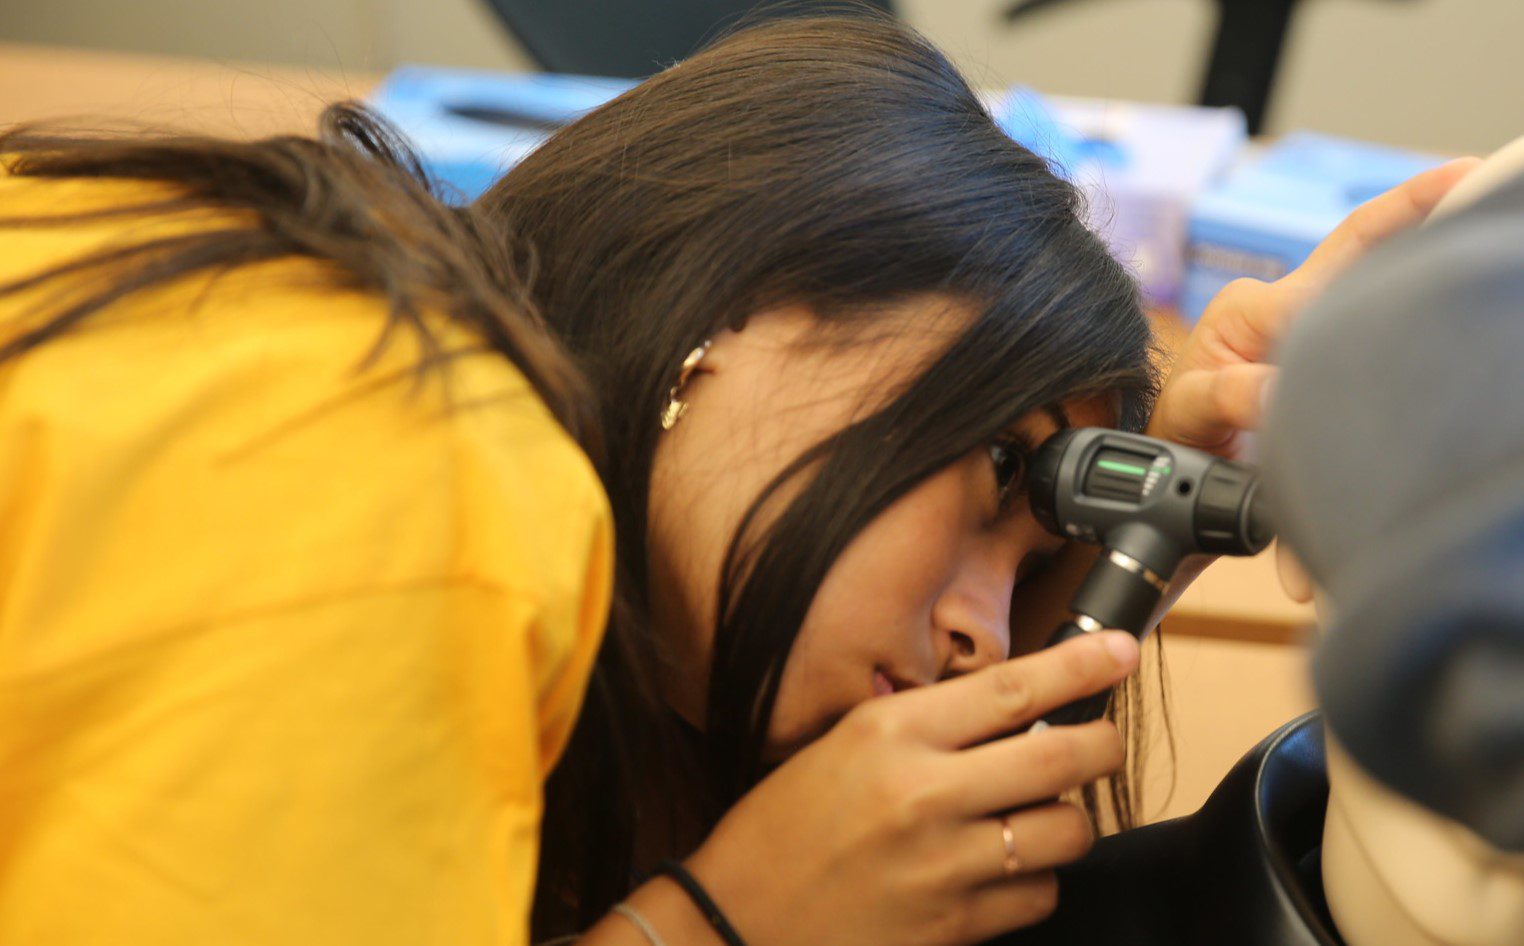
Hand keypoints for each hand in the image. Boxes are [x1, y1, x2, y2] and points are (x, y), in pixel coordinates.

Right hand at [684, 632, 1139, 945]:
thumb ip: (927, 728)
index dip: (1082, 664)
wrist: (736, 919)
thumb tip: (1018, 711)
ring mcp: (944, 866)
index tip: (1119, 650)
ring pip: (1064, 832)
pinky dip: (1032, 882)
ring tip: (1031, 817)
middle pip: (1063, 757)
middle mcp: (924, 794)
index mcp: (891, 734)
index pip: (1012, 687)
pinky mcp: (954, 928)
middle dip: (1102, 743)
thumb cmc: (784, 829)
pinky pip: (1038, 895)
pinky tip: (997, 873)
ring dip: (1063, 821)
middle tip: (1100, 739)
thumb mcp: (845, 747)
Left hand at [1145, 157, 1480, 460]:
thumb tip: (1279, 391)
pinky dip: (1400, 309)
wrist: (1167, 458)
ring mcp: (1300, 329)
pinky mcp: (1312, 356)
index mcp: (1253, 305)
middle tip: (1488, 190)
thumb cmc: (1176, 430)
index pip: (1343, 252)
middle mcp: (1280, 305)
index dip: (1406, 212)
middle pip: (1367, 248)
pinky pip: (1362, 322)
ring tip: (1478, 235)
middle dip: (1426, 215)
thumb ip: (1229, 395)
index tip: (1459, 177)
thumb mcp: (1190, 410)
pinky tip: (1440, 305)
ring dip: (1419, 260)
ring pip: (1368, 282)